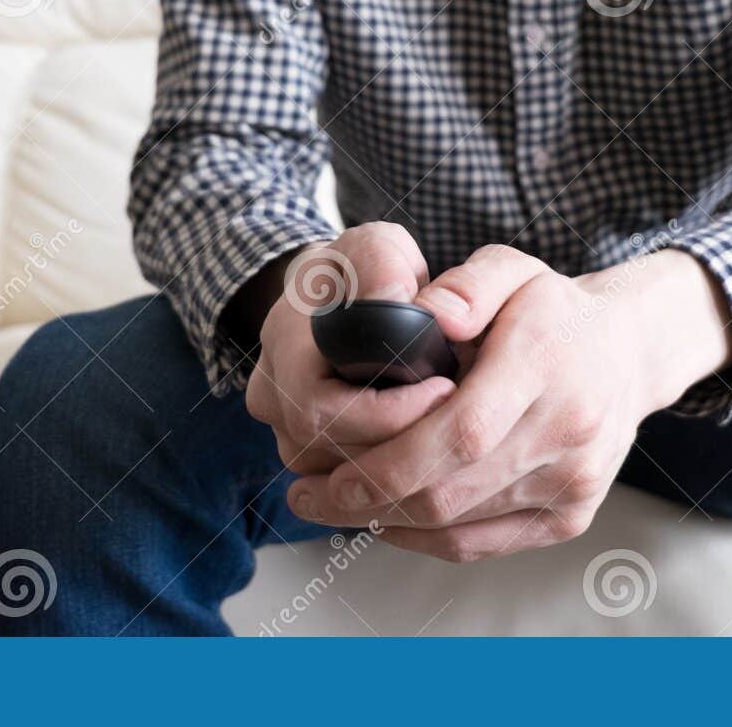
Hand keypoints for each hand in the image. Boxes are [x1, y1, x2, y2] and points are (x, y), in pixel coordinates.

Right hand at [245, 222, 454, 476]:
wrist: (333, 296)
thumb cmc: (359, 270)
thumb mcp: (374, 246)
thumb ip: (382, 263)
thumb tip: (396, 301)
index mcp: (282, 341)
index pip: (320, 408)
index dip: (388, 412)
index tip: (446, 388)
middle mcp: (271, 394)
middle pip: (329, 452)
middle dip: (401, 443)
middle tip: (459, 416)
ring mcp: (283, 430)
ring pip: (336, 478)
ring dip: (397, 463)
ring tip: (447, 430)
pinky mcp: (307, 453)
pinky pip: (345, 485)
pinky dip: (389, 472)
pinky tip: (429, 448)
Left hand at [285, 244, 731, 559]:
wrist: (628, 353)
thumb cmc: (554, 311)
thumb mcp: (512, 268)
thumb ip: (467, 284)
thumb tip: (426, 313)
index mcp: (548, 365)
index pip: (460, 432)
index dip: (387, 463)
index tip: (327, 471)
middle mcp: (568, 432)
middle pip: (451, 490)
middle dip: (367, 500)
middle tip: (307, 495)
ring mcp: (574, 482)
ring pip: (461, 524)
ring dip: (387, 521)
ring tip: (333, 504)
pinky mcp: (571, 516)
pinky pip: (485, 544)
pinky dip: (426, 539)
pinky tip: (385, 520)